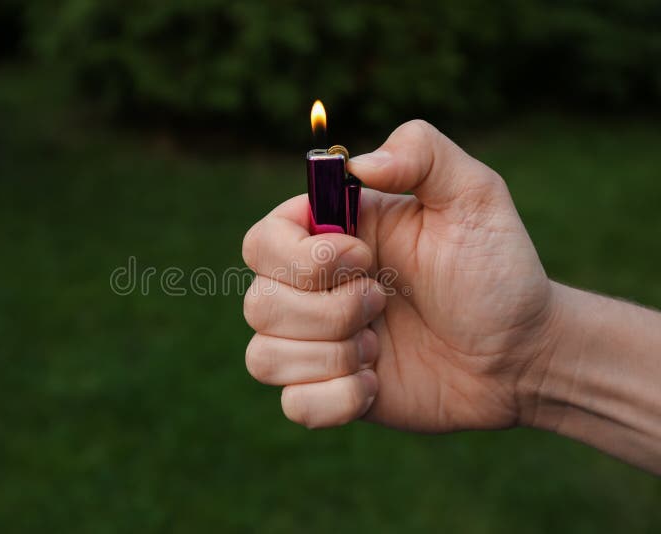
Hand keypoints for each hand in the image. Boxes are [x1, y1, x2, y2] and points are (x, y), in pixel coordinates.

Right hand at [242, 120, 557, 431]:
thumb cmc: (497, 270)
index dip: (301, 258)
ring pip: (263, 358)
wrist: (521, 354)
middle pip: (257, 303)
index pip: (260, 241)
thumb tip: (356, 163)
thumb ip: (421, 152)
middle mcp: (312, 289)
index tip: (363, 257)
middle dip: (330, 311)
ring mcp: (316, 343)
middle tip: (385, 301)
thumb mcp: (474, 195)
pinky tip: (376, 385)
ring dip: (332, 356)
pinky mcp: (329, 389)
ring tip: (382, 347)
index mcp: (330, 236)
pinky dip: (336, 399)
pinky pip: (293, 405)